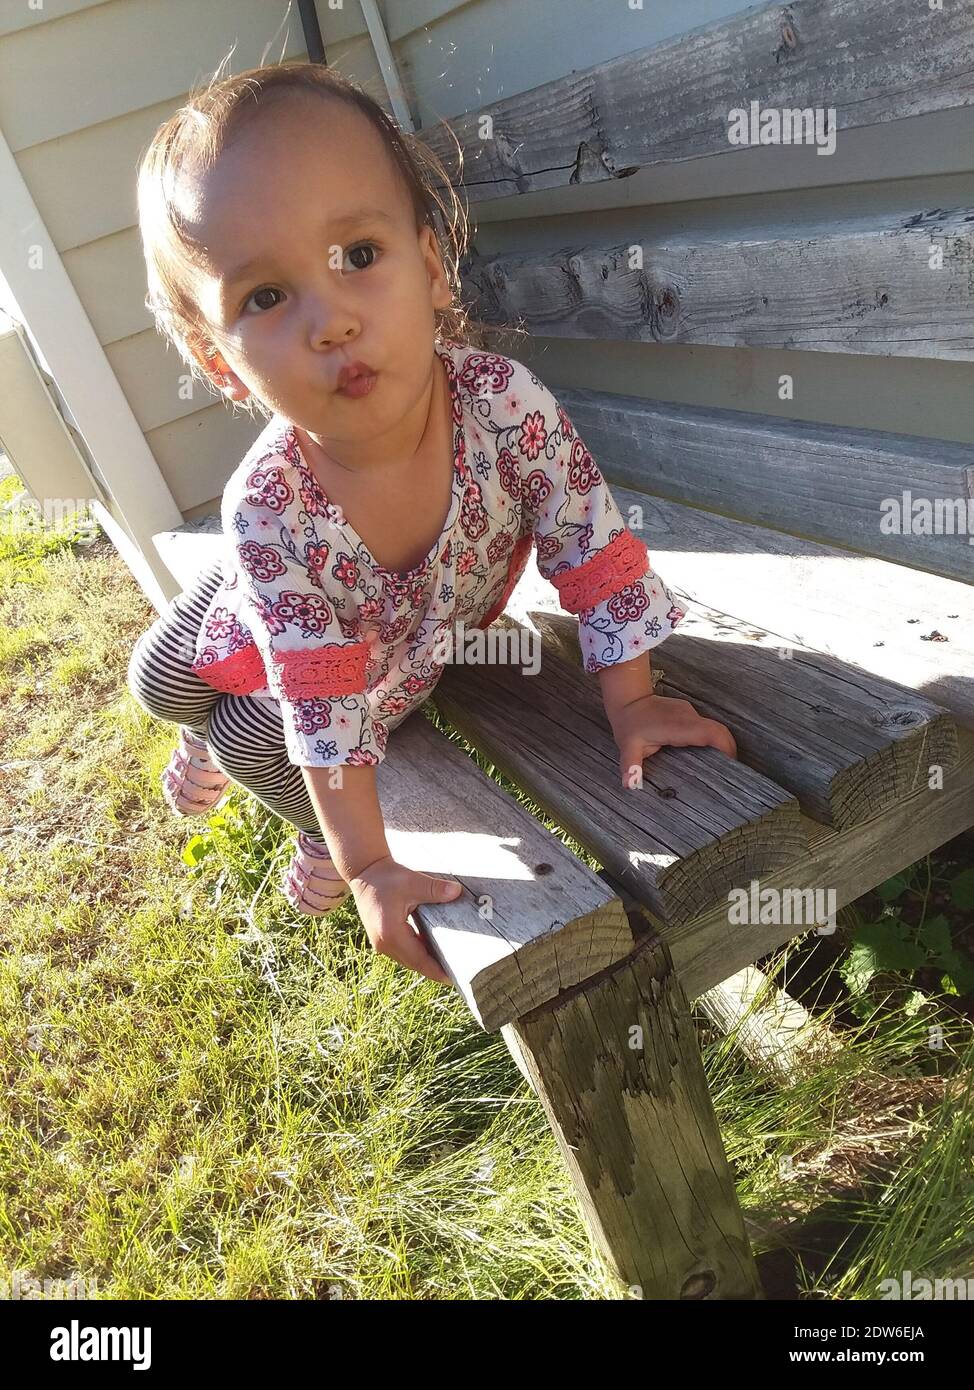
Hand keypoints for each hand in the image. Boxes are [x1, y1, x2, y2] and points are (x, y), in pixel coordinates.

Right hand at [347, 855, 461, 983]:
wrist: (365, 873)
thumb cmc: (387, 878)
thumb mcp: (412, 881)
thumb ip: (435, 889)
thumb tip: (456, 892)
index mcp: (391, 933)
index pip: (419, 960)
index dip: (437, 971)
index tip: (454, 978)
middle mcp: (384, 943)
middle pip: (415, 963)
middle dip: (435, 969)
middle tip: (459, 971)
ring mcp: (381, 943)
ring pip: (409, 959)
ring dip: (427, 961)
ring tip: (449, 962)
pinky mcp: (382, 939)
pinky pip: (404, 952)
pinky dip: (419, 952)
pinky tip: (434, 948)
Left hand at [608, 693, 737, 787]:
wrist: (628, 699)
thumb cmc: (629, 724)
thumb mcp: (627, 746)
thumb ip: (631, 765)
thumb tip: (629, 785)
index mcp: (678, 726)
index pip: (711, 733)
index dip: (725, 747)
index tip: (731, 764)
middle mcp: (688, 717)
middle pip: (720, 730)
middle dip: (729, 749)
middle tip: (731, 771)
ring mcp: (690, 713)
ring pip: (714, 728)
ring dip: (721, 744)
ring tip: (721, 766)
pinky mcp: (689, 713)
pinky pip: (705, 727)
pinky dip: (712, 740)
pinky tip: (707, 755)